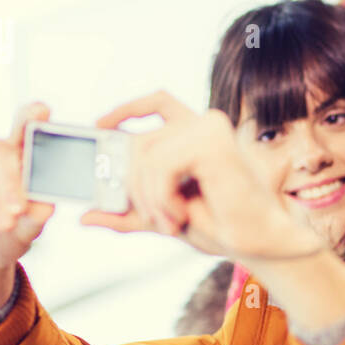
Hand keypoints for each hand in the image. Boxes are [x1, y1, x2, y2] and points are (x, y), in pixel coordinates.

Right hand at [0, 102, 55, 317]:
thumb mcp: (28, 229)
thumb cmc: (7, 236)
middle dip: (11, 180)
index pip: (23, 126)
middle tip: (19, 211)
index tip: (41, 111)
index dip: (31, 116)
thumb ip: (37, 215)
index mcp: (15, 154)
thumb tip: (47, 205)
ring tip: (2, 224)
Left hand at [79, 90, 320, 263]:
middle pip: (141, 140)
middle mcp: (204, 125)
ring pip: (146, 155)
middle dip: (135, 184)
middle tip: (154, 217)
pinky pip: (161, 165)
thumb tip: (85, 216)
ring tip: (171, 221)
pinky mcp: (211, 143)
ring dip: (150, 197)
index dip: (126, 109)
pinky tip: (180, 214)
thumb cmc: (222, 226)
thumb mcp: (162, 217)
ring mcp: (209, 130)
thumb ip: (127, 213)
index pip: (157, 102)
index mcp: (197, 134)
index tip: (100, 126)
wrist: (260, 241)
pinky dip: (161, 196)